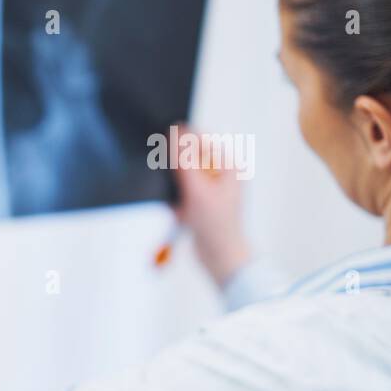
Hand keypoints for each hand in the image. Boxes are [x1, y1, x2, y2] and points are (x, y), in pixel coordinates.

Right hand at [172, 125, 252, 287]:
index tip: (162, 141)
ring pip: (184, 173)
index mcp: (229, 165)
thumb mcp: (198, 190)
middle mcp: (222, 173)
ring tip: (177, 196)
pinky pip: (182, 189)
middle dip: (177, 164)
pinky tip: (177, 208)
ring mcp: (212, 187)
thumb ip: (185, 161)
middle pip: (192, 155)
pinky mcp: (201, 201)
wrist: (221, 256)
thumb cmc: (217, 226)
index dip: (182, 138)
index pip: (202, 138)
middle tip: (170, 177)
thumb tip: (175, 134)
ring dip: (175, 182)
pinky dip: (176, 195)